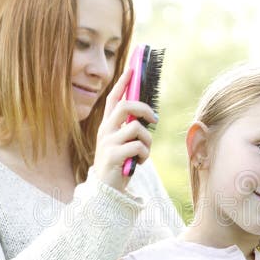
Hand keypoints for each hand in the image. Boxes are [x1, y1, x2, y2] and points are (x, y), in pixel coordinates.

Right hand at [93, 67, 158, 191]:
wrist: (106, 190)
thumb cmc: (118, 165)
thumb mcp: (123, 144)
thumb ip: (129, 130)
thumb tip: (148, 117)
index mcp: (107, 126)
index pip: (113, 99)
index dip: (122, 83)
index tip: (132, 69)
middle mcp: (105, 131)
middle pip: (126, 106)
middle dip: (144, 109)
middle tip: (154, 119)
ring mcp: (108, 142)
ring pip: (136, 128)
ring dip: (147, 140)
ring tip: (144, 152)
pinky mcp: (113, 155)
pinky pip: (138, 146)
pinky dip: (145, 154)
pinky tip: (140, 162)